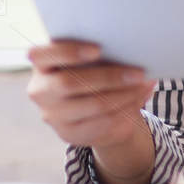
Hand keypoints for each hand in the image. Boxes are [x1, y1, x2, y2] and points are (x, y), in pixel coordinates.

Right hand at [26, 39, 157, 149]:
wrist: (88, 107)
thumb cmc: (88, 70)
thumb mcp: (86, 59)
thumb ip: (98, 53)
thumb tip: (132, 50)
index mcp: (40, 64)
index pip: (42, 55)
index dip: (68, 52)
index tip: (98, 49)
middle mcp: (40, 91)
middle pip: (70, 83)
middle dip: (108, 77)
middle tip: (138, 72)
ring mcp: (52, 116)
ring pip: (92, 105)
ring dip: (124, 95)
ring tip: (143, 84)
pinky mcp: (69, 134)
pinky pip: (102, 124)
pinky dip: (125, 110)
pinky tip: (138, 99)